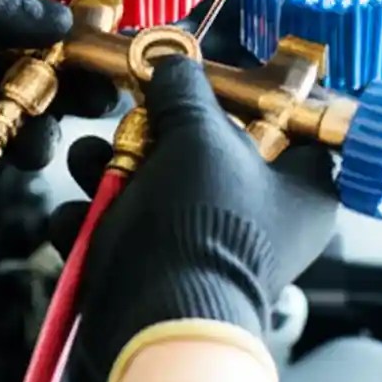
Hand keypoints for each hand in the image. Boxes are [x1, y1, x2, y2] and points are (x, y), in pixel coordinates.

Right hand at [49, 56, 338, 381]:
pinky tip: (84, 220)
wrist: (156, 317)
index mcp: (298, 190)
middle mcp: (255, 218)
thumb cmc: (201, 226)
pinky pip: (119, 228)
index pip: (290, 126)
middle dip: (152, 133)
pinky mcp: (156, 269)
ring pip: (152, 184)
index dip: (252, 96)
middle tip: (134, 119)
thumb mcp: (198, 135)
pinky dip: (94, 222)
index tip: (212, 76)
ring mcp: (202, 243)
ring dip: (108, 169)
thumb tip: (171, 64)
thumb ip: (184, 90)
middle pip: (203, 149)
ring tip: (89, 162)